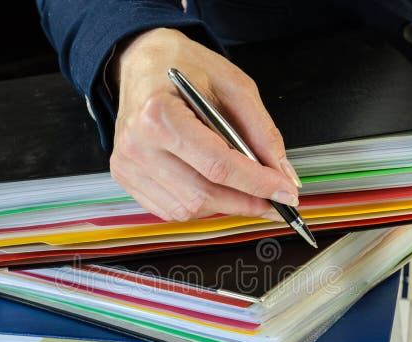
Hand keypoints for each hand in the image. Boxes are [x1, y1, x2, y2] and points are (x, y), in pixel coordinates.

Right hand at [109, 28, 300, 221]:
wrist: (142, 62)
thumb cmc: (184, 66)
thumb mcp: (233, 85)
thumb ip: (261, 131)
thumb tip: (283, 174)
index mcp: (160, 114)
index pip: (217, 165)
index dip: (258, 184)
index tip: (286, 193)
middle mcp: (137, 144)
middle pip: (202, 195)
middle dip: (247, 202)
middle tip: (274, 200)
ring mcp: (127, 165)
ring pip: (188, 209)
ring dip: (224, 205)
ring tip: (244, 191)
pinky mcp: (125, 177)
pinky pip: (170, 210)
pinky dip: (200, 207)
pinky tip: (213, 189)